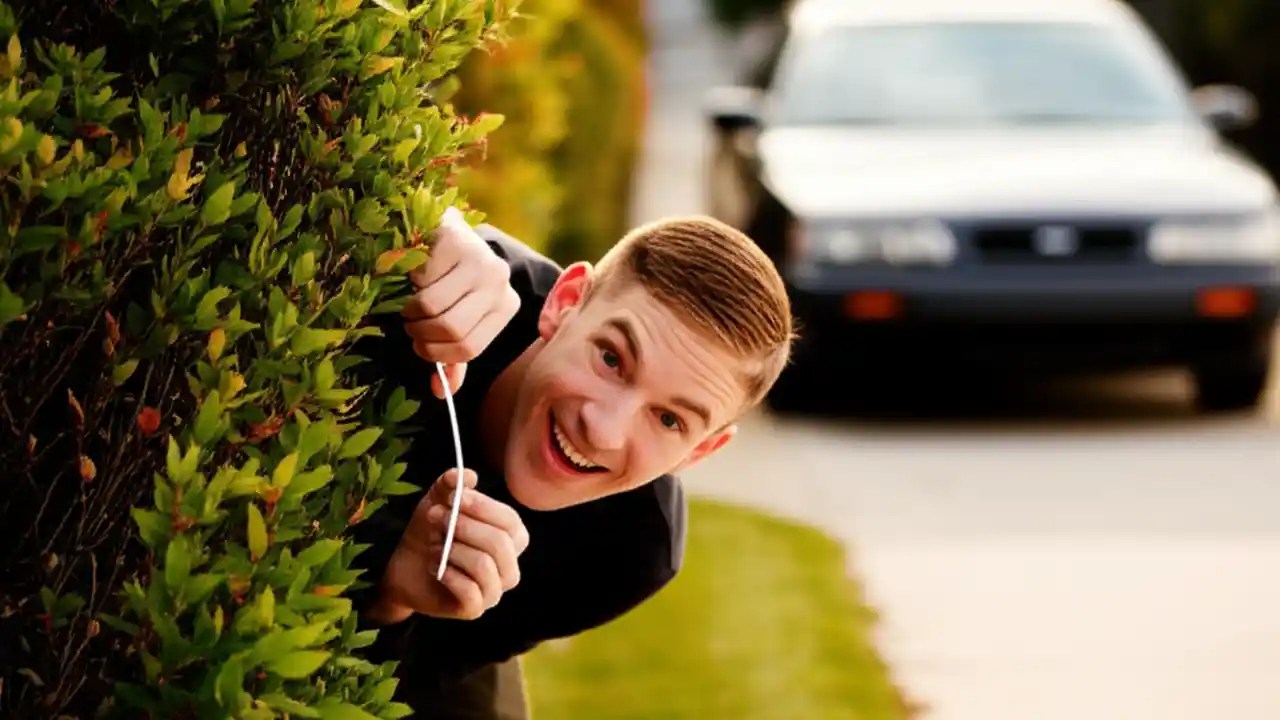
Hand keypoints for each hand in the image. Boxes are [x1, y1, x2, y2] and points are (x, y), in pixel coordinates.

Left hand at [372, 469, 529, 623]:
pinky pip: (469, 590)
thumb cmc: (430, 534)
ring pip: (484, 566)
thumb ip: (451, 486)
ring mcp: (494, 591)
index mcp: (510, 540)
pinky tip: (435, 566)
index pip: (511, 522)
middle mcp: (509, 567)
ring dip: (452, 550)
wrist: (405, 569)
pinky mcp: (475, 609)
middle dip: (464, 527)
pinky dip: (447, 574)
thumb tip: (466, 475)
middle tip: (436, 518)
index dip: (485, 508)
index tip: (459, 497)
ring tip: (434, 545)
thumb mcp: (437, 503)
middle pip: (499, 544)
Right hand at [402, 207, 520, 398]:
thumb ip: (453, 354)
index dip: (437, 354)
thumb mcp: (460, 318)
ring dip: (410, 311)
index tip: (420, 346)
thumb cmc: (452, 282)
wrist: (445, 229)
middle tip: (411, 326)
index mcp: (506, 306)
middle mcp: (499, 282)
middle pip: (451, 329)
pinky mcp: (454, 240)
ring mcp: (479, 258)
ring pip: (431, 305)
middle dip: (421, 334)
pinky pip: (420, 278)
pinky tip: (411, 275)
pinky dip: (407, 282)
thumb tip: (441, 392)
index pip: (469, 348)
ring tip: (408, 305)